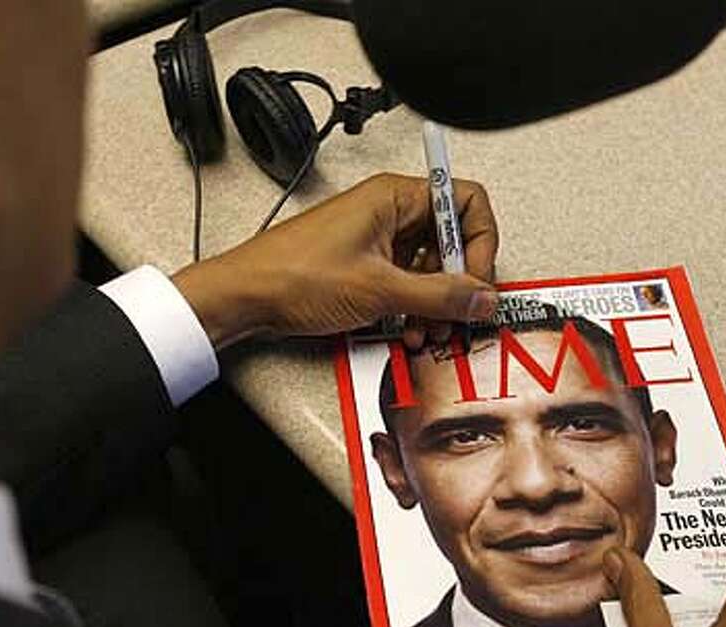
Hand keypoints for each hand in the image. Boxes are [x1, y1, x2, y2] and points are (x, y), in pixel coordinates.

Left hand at [170, 172, 499, 349]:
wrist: (244, 297)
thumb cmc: (291, 275)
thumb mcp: (379, 290)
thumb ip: (438, 296)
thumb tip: (481, 297)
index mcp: (393, 197)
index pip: (464, 201)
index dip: (479, 242)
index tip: (475, 280)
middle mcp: (387, 212)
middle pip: (450, 239)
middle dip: (458, 282)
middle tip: (458, 312)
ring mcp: (376, 240)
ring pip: (429, 267)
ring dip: (436, 303)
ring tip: (429, 329)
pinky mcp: (364, 266)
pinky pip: (406, 283)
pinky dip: (413, 308)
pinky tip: (408, 329)